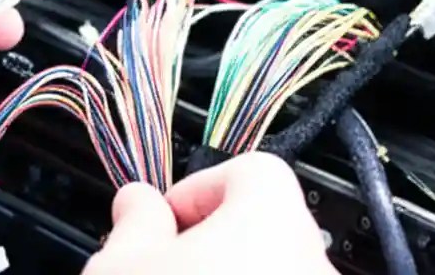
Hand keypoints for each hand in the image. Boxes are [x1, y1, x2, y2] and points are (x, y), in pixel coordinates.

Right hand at [85, 153, 336, 274]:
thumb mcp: (122, 267)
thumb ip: (133, 222)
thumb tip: (136, 202)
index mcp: (273, 219)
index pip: (248, 169)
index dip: (196, 189)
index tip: (162, 216)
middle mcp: (312, 260)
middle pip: (261, 227)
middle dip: (207, 242)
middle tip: (161, 265)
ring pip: (272, 269)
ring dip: (227, 273)